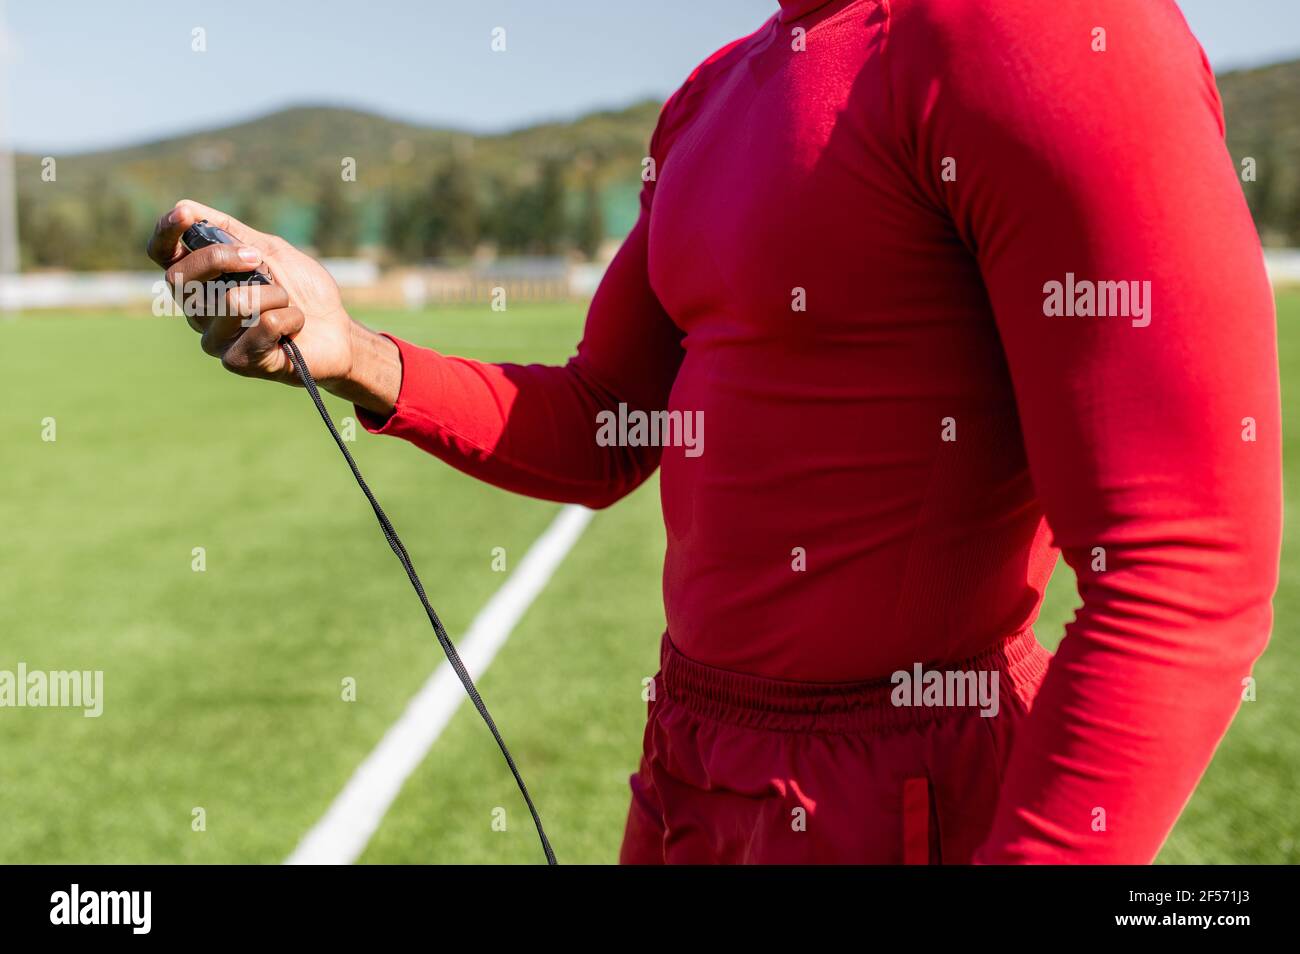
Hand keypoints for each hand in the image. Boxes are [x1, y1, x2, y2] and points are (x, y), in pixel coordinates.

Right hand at [146, 199, 399, 413]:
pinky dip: (290, 318)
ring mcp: (213, 339)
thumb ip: (230, 231)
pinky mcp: (236, 361)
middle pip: (181, 277)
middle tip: (260, 258)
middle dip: (222, 258)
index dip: (165, 232)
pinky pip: (263, 326)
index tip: (185, 214)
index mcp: (200, 280)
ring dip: (274, 294)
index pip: (163, 255)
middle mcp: (197, 311)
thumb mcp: (269, 250)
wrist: (338, 332)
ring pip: (230, 302)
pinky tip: (295, 326)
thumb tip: (185, 206)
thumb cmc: (302, 290)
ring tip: (287, 303)